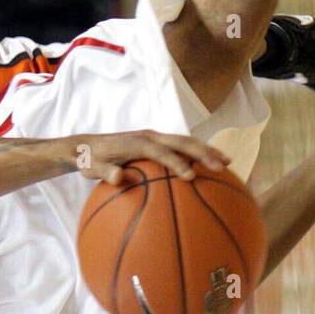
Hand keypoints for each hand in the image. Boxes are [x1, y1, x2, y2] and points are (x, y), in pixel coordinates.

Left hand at [76, 131, 231, 185]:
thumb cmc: (90, 160)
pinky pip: (182, 147)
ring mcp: (156, 137)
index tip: (189, 176)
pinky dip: (198, 153)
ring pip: (186, 142)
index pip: (160, 151)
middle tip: (222, 167)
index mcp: (137, 142)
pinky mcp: (158, 143)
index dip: (175, 162)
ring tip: (227, 163)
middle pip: (182, 142)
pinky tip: (211, 167)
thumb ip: (103, 171)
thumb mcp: (91, 167)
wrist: (87, 146)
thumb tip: (115, 178)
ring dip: (207, 151)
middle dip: (203, 153)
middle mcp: (150, 136)